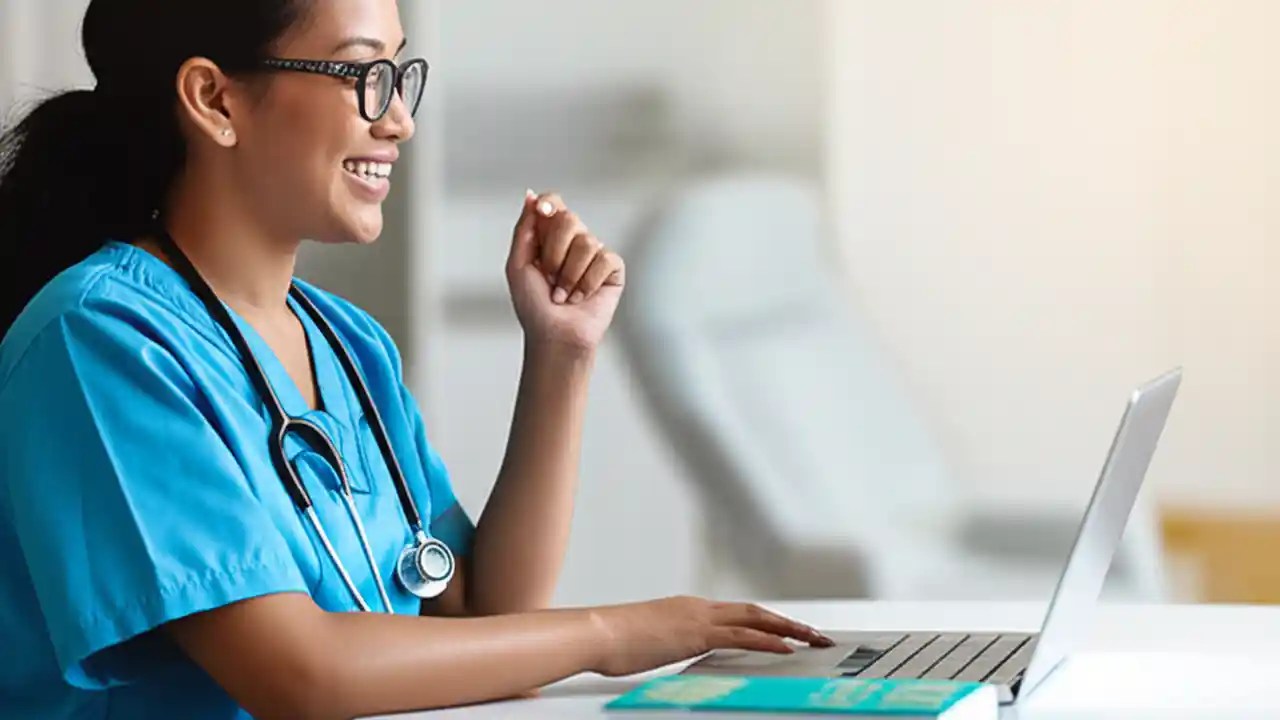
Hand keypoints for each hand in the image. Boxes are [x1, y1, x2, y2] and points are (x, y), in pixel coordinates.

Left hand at [506, 190, 624, 351]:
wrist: (555, 336)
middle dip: (554, 251)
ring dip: (569, 274)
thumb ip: (524, 230)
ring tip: (564, 294)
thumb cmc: (534, 307)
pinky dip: (588, 282)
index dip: (551, 203)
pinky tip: (581, 297)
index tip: (543, 211)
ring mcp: (594, 255)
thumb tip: (530, 197)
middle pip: (569, 219)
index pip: (554, 204)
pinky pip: (605, 259)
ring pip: (587, 242)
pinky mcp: (612, 270)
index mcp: (548, 237)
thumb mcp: (518, 266)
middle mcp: (572, 242)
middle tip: (549, 275)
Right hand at [586, 595, 836, 676]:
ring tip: (813, 639)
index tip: (786, 631)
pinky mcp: (696, 634)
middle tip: (814, 634)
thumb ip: (669, 643)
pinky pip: (741, 636)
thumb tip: (673, 652)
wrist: (597, 632)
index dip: (765, 621)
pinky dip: (767, 640)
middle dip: (787, 623)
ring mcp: (698, 618)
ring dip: (788, 629)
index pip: (737, 613)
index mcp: (688, 609)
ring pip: (755, 619)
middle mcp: (698, 608)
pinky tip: (787, 648)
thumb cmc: (613, 640)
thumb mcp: (649, 641)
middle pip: (754, 611)